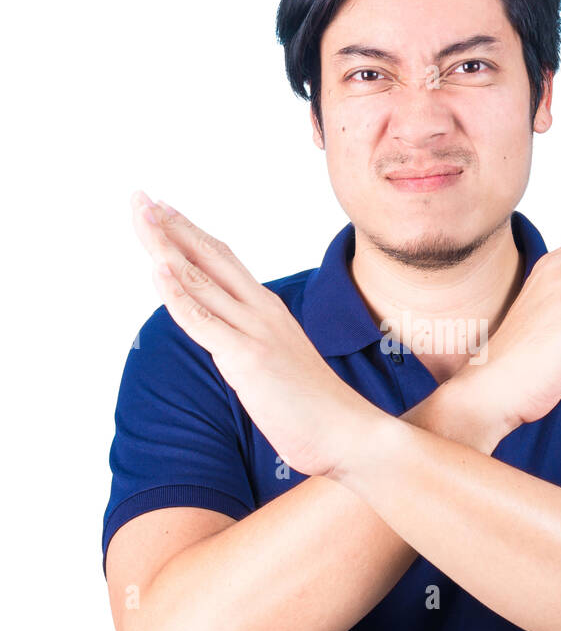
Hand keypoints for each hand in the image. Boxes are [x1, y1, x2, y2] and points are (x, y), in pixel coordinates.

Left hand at [130, 192, 377, 477]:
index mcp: (268, 310)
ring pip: (199, 279)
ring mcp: (255, 331)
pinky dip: (177, 294)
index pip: (223, 259)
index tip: (164, 211)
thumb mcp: (278, 363)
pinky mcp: (248, 358)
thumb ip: (252, 346)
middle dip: (170, 226)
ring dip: (164, 246)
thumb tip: (228, 345)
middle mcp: (261, 311)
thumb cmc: (314, 407)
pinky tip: (157, 269)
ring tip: (141, 216)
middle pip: (208, 256)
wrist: (349, 432)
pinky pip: (203, 321)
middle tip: (141, 198)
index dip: (190, 233)